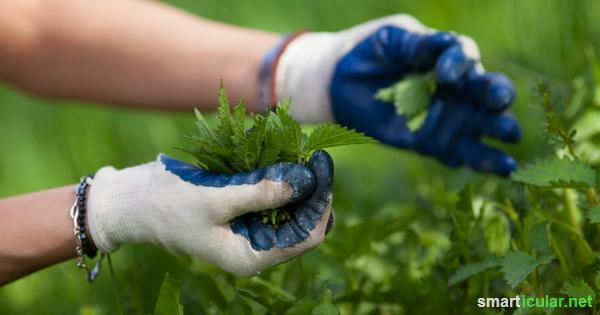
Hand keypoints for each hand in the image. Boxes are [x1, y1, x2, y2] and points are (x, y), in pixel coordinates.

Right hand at [87, 150, 333, 275]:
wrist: (135, 201)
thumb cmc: (169, 205)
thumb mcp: (215, 199)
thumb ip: (259, 193)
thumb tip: (303, 183)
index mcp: (252, 256)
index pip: (306, 237)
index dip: (320, 204)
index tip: (321, 168)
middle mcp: (258, 247)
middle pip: (304, 221)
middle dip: (312, 191)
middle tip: (314, 156)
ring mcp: (252, 229)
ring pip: (293, 208)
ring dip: (299, 182)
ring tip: (301, 153)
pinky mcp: (246, 211)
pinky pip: (274, 196)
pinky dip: (280, 178)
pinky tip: (282, 156)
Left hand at [272, 15, 520, 175]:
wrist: (340, 83)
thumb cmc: (370, 52)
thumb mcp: (392, 40)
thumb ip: (418, 45)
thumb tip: (444, 52)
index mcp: (446, 55)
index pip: (464, 56)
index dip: (459, 63)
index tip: (445, 74)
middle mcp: (456, 87)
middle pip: (485, 89)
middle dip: (495, 94)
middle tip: (499, 100)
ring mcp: (449, 116)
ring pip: (482, 124)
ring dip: (499, 129)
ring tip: (510, 134)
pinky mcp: (435, 143)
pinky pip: (464, 153)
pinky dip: (486, 161)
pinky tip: (506, 166)